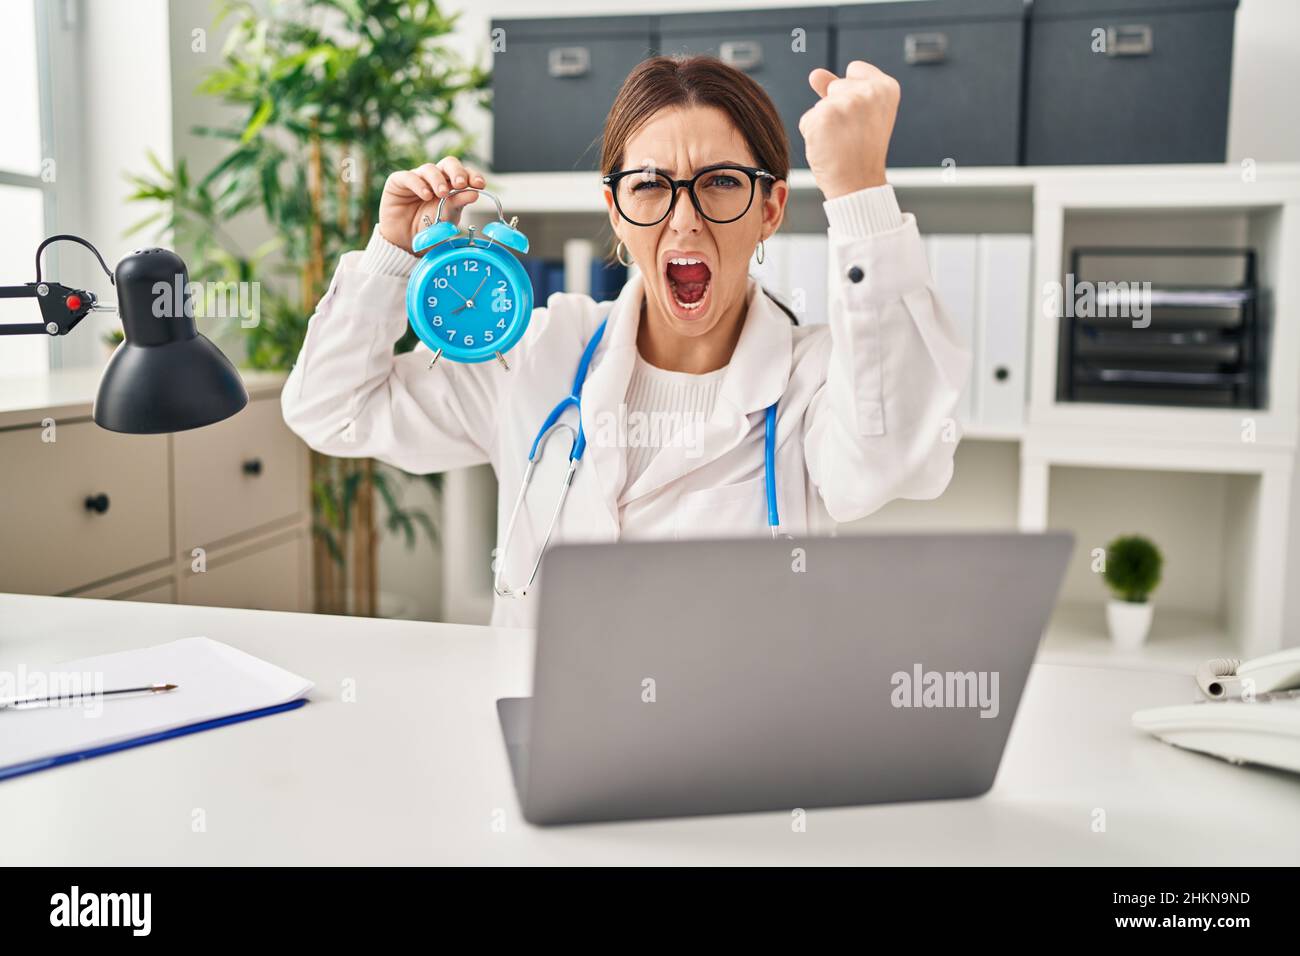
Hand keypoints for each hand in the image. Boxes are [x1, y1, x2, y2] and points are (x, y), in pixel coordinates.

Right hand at [378, 157, 486, 253]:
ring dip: (438, 180)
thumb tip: (475, 193)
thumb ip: (458, 204)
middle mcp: (435, 178)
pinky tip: (426, 195)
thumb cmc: (428, 228)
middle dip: (457, 172)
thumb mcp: (447, 218)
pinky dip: (419, 184)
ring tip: (442, 194)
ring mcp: (417, 178)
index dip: (472, 176)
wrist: (405, 241)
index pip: (464, 174)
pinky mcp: (398, 182)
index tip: (479, 184)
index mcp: (451, 185)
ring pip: (429, 169)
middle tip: (461, 184)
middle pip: (448, 164)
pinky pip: (409, 177)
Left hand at [799, 61, 898, 199]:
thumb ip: (839, 88)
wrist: (858, 185)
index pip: (855, 69)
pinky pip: (807, 120)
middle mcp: (869, 91)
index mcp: (886, 87)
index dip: (852, 93)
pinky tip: (828, 147)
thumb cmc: (862, 153)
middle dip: (837, 108)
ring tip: (842, 142)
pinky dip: (812, 134)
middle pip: (835, 86)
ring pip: (820, 104)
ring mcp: (845, 103)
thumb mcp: (862, 115)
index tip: (862, 118)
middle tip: (853, 135)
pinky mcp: (823, 116)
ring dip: (824, 123)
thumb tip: (814, 74)